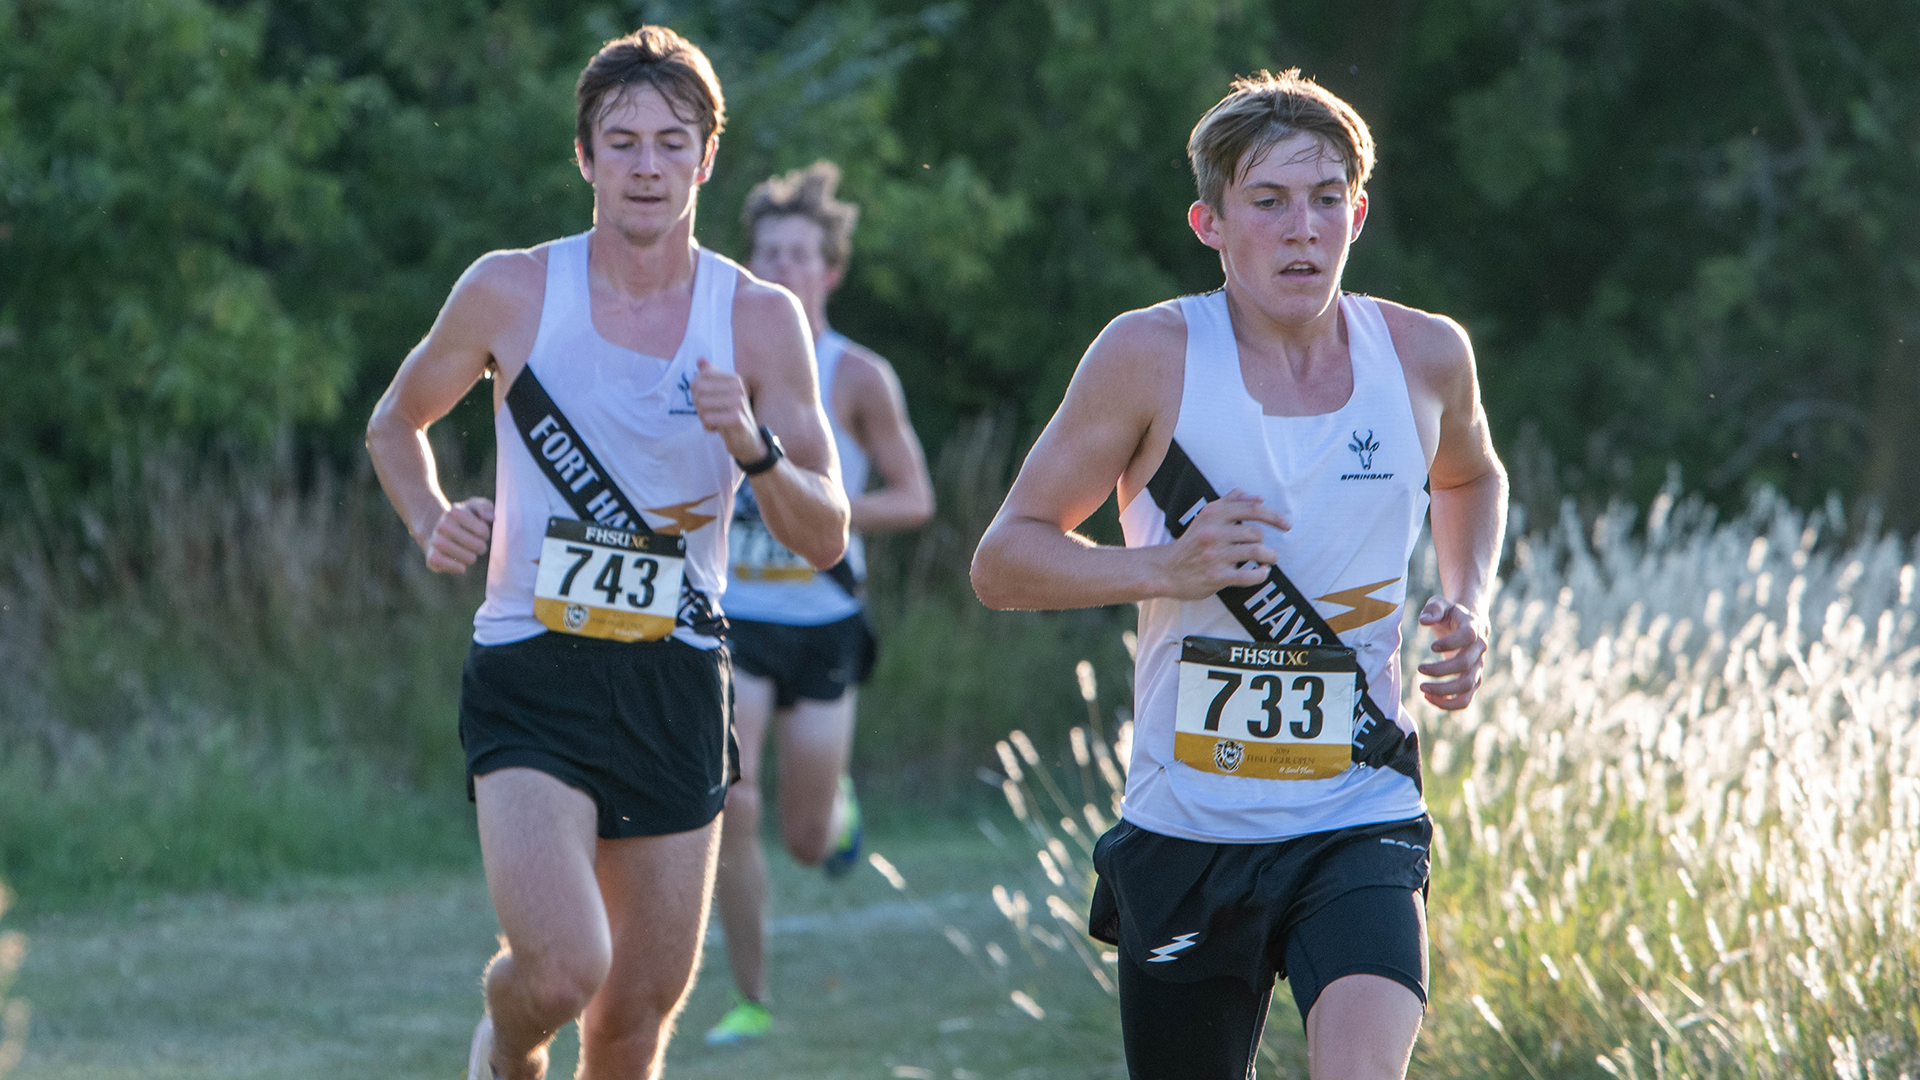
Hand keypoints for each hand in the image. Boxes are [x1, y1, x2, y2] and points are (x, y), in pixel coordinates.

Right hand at [424, 497, 493, 572]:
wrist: (436, 532)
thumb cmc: (463, 520)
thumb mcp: (474, 507)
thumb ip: (485, 506)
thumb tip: (489, 517)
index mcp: (454, 512)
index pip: (483, 531)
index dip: (484, 534)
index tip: (477, 531)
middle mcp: (442, 526)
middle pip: (478, 546)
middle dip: (480, 547)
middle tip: (472, 543)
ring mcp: (436, 542)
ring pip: (470, 558)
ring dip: (471, 557)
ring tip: (465, 552)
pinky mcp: (432, 558)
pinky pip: (454, 567)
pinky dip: (460, 567)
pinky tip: (459, 563)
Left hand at [691, 358, 764, 460]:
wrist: (747, 440)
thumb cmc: (730, 415)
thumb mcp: (720, 394)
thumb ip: (711, 376)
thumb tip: (700, 359)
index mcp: (734, 378)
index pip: (700, 378)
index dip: (696, 392)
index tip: (707, 401)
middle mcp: (738, 387)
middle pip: (699, 390)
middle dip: (698, 405)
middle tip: (709, 413)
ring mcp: (739, 401)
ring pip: (702, 404)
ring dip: (703, 416)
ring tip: (714, 420)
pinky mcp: (736, 417)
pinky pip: (708, 418)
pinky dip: (708, 426)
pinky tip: (717, 428)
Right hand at [1157, 490, 1289, 599]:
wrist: (1165, 570)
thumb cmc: (1190, 543)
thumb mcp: (1204, 518)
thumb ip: (1228, 504)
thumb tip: (1256, 496)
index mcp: (1212, 514)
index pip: (1251, 510)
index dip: (1273, 517)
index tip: (1286, 524)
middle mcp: (1213, 532)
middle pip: (1256, 533)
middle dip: (1265, 542)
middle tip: (1265, 549)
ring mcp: (1215, 555)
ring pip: (1257, 552)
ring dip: (1269, 557)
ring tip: (1269, 560)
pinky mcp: (1217, 576)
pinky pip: (1250, 575)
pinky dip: (1262, 574)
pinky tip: (1262, 572)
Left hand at [1416, 596, 1488, 708]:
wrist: (1467, 624)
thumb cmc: (1449, 614)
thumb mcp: (1439, 603)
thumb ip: (1433, 609)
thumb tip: (1424, 621)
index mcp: (1472, 628)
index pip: (1468, 637)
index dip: (1451, 643)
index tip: (1431, 646)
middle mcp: (1479, 650)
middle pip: (1465, 665)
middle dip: (1440, 670)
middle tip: (1419, 669)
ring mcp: (1477, 667)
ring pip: (1466, 687)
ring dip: (1443, 691)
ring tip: (1422, 688)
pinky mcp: (1472, 681)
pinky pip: (1464, 699)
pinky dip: (1448, 704)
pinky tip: (1428, 697)